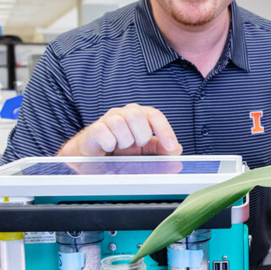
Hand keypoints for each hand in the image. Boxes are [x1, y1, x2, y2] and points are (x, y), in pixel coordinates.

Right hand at [58, 104, 181, 156]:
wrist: (94, 155)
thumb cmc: (120, 149)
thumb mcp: (143, 151)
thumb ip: (159, 149)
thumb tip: (176, 150)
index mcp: (139, 116)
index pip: (155, 115)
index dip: (165, 130)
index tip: (170, 147)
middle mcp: (124, 113)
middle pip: (136, 114)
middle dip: (141, 135)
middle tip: (136, 146)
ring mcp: (107, 119)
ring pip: (119, 123)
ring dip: (123, 141)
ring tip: (120, 147)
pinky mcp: (94, 129)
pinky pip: (103, 132)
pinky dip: (108, 144)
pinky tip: (108, 148)